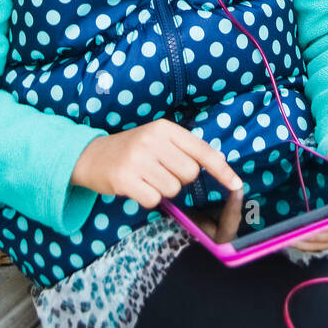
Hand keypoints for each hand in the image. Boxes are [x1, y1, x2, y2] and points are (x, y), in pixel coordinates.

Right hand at [71, 120, 243, 210]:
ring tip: (146, 177)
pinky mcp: (125, 179)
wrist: (91, 156)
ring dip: (162, 189)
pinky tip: (136, 187)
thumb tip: (219, 160)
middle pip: (189, 173)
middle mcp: (152, 140)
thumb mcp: (157, 138)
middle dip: (179, 178)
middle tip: (160, 171)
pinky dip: (148, 198)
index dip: (222, 169)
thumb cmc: (131, 149)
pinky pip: (154, 199)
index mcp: (164, 128)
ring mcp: (138, 159)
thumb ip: (184, 147)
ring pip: (173, 189)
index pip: (201, 150)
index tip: (236, 183)